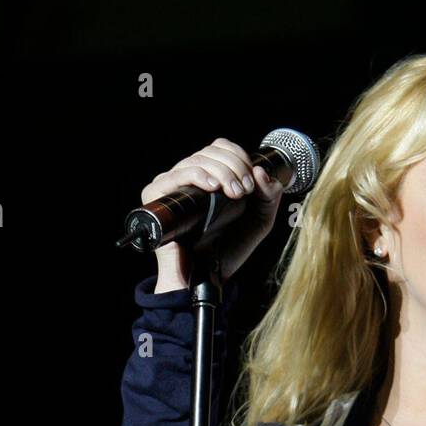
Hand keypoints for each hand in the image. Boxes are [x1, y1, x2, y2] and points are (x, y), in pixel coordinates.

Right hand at [142, 137, 285, 286]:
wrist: (208, 277)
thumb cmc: (230, 250)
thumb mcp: (259, 220)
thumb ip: (269, 196)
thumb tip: (261, 170)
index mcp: (209, 176)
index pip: (220, 148)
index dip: (239, 156)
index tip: (252, 182)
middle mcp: (188, 176)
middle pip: (210, 151)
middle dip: (234, 167)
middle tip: (246, 191)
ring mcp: (171, 185)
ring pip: (196, 160)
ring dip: (222, 172)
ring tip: (235, 194)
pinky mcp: (156, 195)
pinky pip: (177, 175)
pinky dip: (197, 176)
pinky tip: (212, 188)